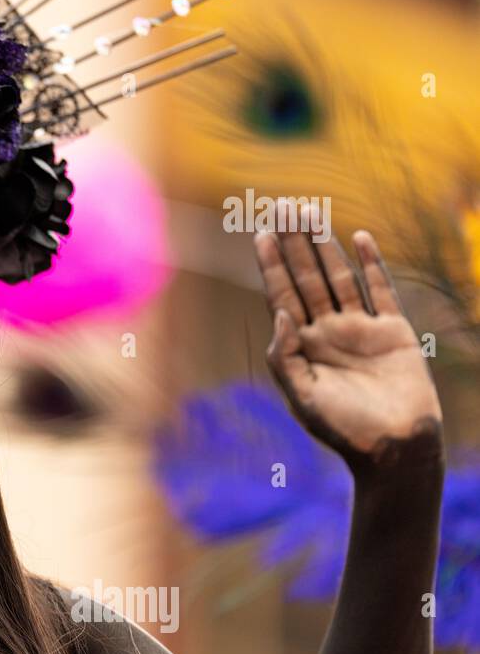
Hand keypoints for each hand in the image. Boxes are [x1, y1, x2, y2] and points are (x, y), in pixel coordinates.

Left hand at [253, 217, 442, 478]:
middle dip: (294, 244)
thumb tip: (279, 313)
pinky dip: (370, 264)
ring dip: (325, 246)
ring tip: (311, 213)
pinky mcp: (393, 330)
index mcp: (302, 346)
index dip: (272, 265)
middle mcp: (327, 331)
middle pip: (307, 277)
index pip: (282, 295)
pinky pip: (380, 289)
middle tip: (283, 207)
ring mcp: (360, 328)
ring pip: (339, 277)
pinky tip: (357, 238)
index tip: (261, 233)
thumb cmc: (343, 428)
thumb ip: (284, 355)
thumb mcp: (301, 395)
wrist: (393, 447)